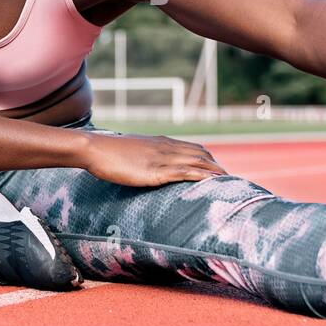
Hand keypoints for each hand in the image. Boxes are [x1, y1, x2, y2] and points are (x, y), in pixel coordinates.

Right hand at [80, 131, 226, 186]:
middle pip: (201, 154)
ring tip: (229, 183)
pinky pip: (185, 173)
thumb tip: (146, 165)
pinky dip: (201, 177)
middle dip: (217, 167)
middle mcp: (166, 148)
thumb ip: (143, 156)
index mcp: (161, 142)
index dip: (209, 159)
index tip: (218, 170)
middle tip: (229, 180)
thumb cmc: (108, 152)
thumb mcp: (131, 151)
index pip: (194, 148)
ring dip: (215, 172)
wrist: (95, 148)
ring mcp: (162, 159)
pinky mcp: (155, 171)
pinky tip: (211, 183)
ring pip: (197, 162)